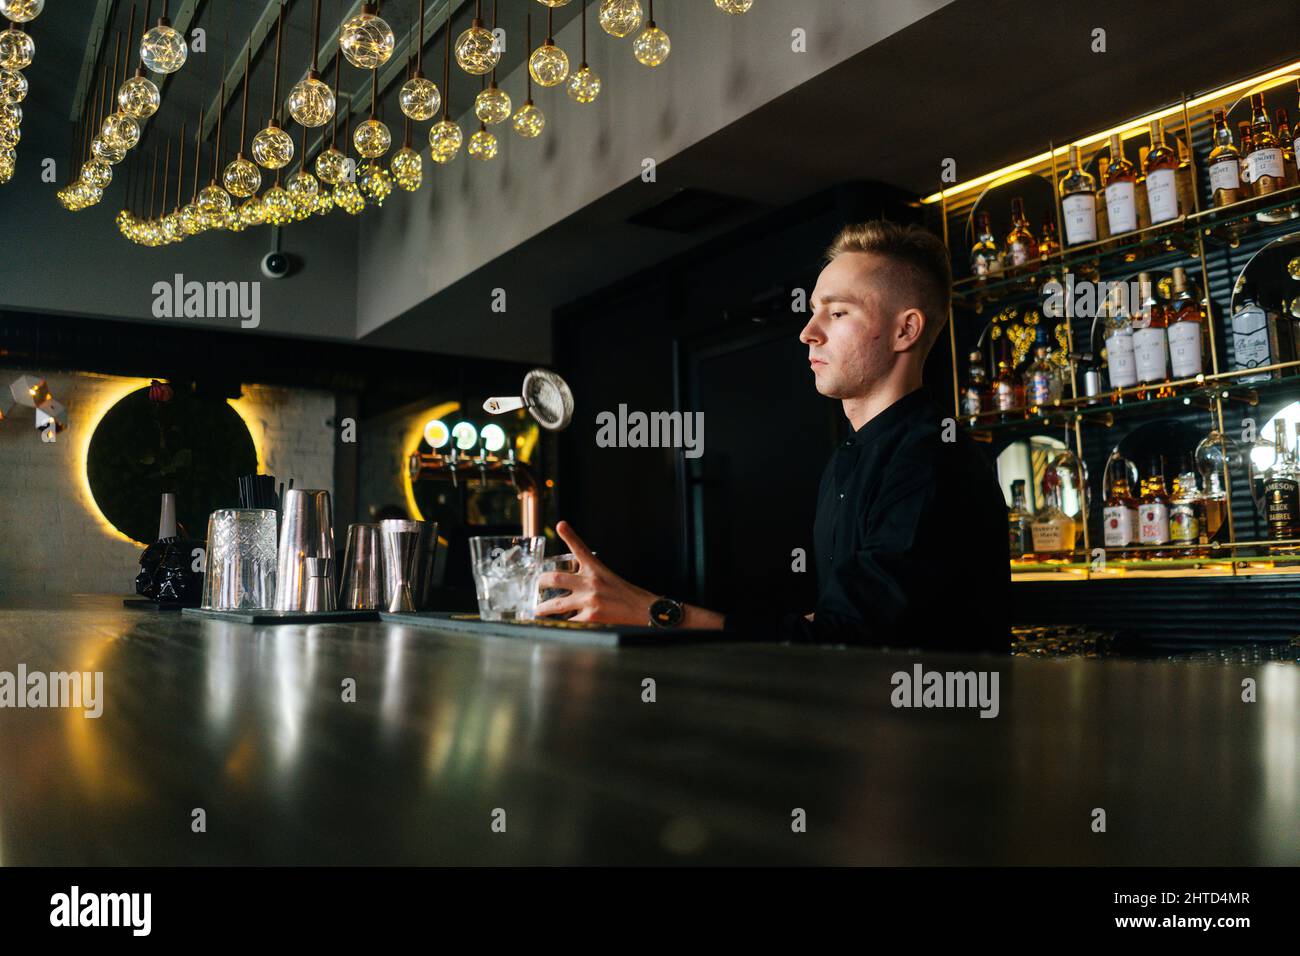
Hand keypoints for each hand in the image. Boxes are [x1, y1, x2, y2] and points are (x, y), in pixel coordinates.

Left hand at [535, 520, 658, 624]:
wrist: (643, 610)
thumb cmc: (626, 594)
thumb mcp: (607, 576)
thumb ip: (589, 574)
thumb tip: (571, 578)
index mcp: (596, 569)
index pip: (580, 549)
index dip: (569, 536)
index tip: (560, 525)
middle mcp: (591, 582)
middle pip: (557, 578)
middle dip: (541, 582)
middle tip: (535, 585)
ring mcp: (590, 600)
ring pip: (557, 603)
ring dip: (543, 608)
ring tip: (537, 611)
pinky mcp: (591, 617)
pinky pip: (568, 621)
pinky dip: (560, 624)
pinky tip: (554, 626)